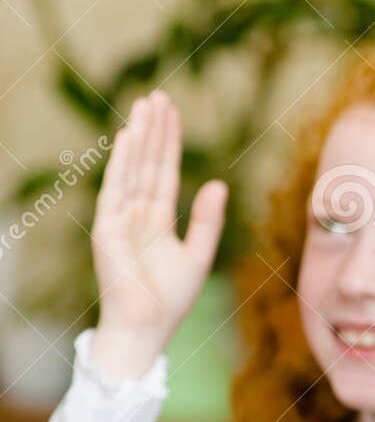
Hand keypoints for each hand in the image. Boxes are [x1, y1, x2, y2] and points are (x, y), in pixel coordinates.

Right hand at [89, 91, 227, 379]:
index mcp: (159, 219)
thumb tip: (219, 182)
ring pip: (133, 168)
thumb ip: (208, 219)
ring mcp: (120, 218)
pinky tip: (129, 137)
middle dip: (154, 130)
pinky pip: (116, 188)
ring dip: (139, 137)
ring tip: (145, 104)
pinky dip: (123, 163)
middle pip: (148, 163)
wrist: (147, 327)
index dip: (169, 143)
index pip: (165, 172)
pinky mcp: (108, 228)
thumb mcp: (199, 253)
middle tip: (159, 95)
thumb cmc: (171, 298)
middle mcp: (137, 213)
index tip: (172, 112)